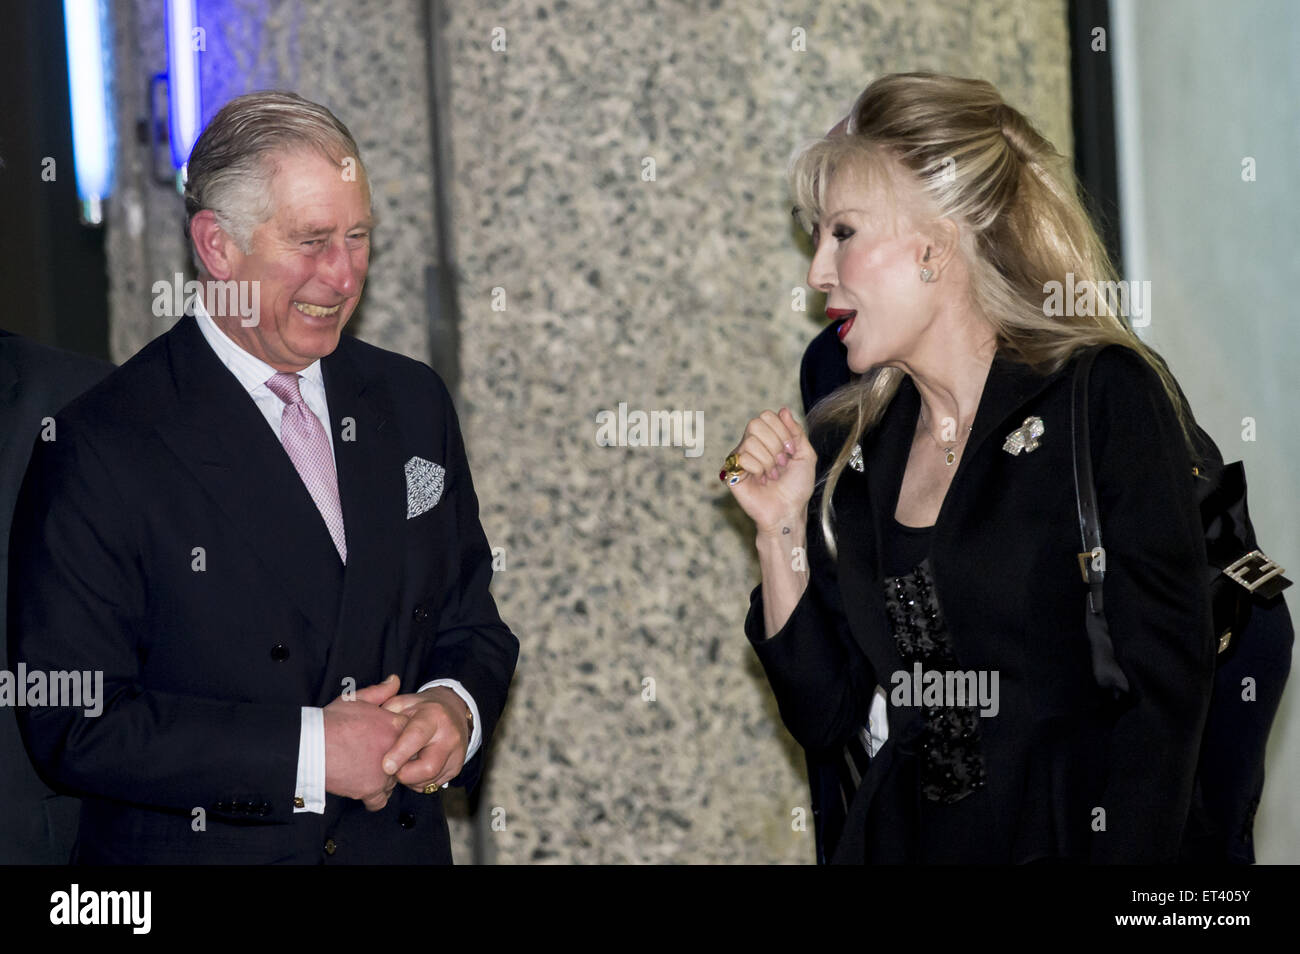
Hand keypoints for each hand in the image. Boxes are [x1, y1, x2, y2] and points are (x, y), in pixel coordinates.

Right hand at [323, 674, 409, 810]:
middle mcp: (396, 750)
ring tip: (364, 771)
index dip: (399, 740)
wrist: (311, 745)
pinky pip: (380, 801)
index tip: (388, 742)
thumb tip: (395, 680)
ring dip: (383, 778)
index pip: (412, 736)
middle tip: (375, 758)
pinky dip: (373, 798)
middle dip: (394, 761)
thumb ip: (380, 691)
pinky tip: (364, 789)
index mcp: (395, 726)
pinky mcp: (371, 790)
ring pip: (393, 780)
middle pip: (404, 760)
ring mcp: (385, 772)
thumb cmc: (332, 721)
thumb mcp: (356, 699)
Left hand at [379, 686, 471, 792]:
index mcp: (433, 715)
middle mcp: (449, 735)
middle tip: (392, 766)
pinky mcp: (456, 767)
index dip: (400, 754)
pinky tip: (414, 767)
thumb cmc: (420, 708)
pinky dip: (418, 781)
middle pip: (428, 768)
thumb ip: (385, 714)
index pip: (417, 736)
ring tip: (403, 763)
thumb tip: (370, 734)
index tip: (386, 766)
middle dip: (404, 774)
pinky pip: (432, 785)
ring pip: (428, 781)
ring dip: (409, 779)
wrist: (453, 710)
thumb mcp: (402, 703)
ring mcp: (457, 753)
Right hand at [725, 407, 816, 535]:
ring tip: (772, 475)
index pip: (767, 416)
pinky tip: (761, 481)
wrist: (788, 511)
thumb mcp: (806, 455)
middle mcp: (751, 444)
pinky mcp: (731, 472)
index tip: (791, 451)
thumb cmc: (797, 487)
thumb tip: (783, 410)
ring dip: (768, 461)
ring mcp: (739, 458)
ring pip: (750, 441)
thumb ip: (796, 431)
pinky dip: (757, 470)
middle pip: (755, 423)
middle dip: (775, 444)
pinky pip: (742, 457)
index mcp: (767, 438)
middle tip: (781, 463)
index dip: (782, 431)